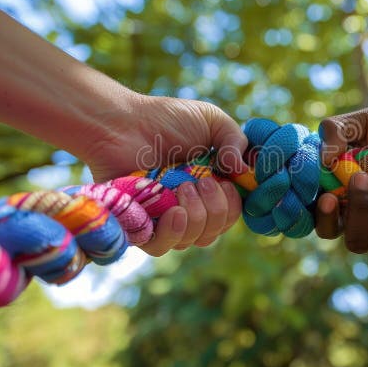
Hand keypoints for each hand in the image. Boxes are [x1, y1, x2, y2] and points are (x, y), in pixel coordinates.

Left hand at [79, 95, 246, 256]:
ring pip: (193, 240)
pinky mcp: (139, 226)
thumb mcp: (212, 121)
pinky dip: (174, 233)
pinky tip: (174, 212)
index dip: (234, 204)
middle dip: (217, 209)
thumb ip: (236, 141)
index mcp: (208, 186)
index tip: (227, 181)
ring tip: (183, 188)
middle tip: (202, 181)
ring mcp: (163, 217)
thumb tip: (244, 172)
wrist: (123, 123)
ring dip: (197, 216)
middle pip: (216, 231)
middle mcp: (188, 206)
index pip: (232, 214)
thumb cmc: (165, 119)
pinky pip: (161, 247)